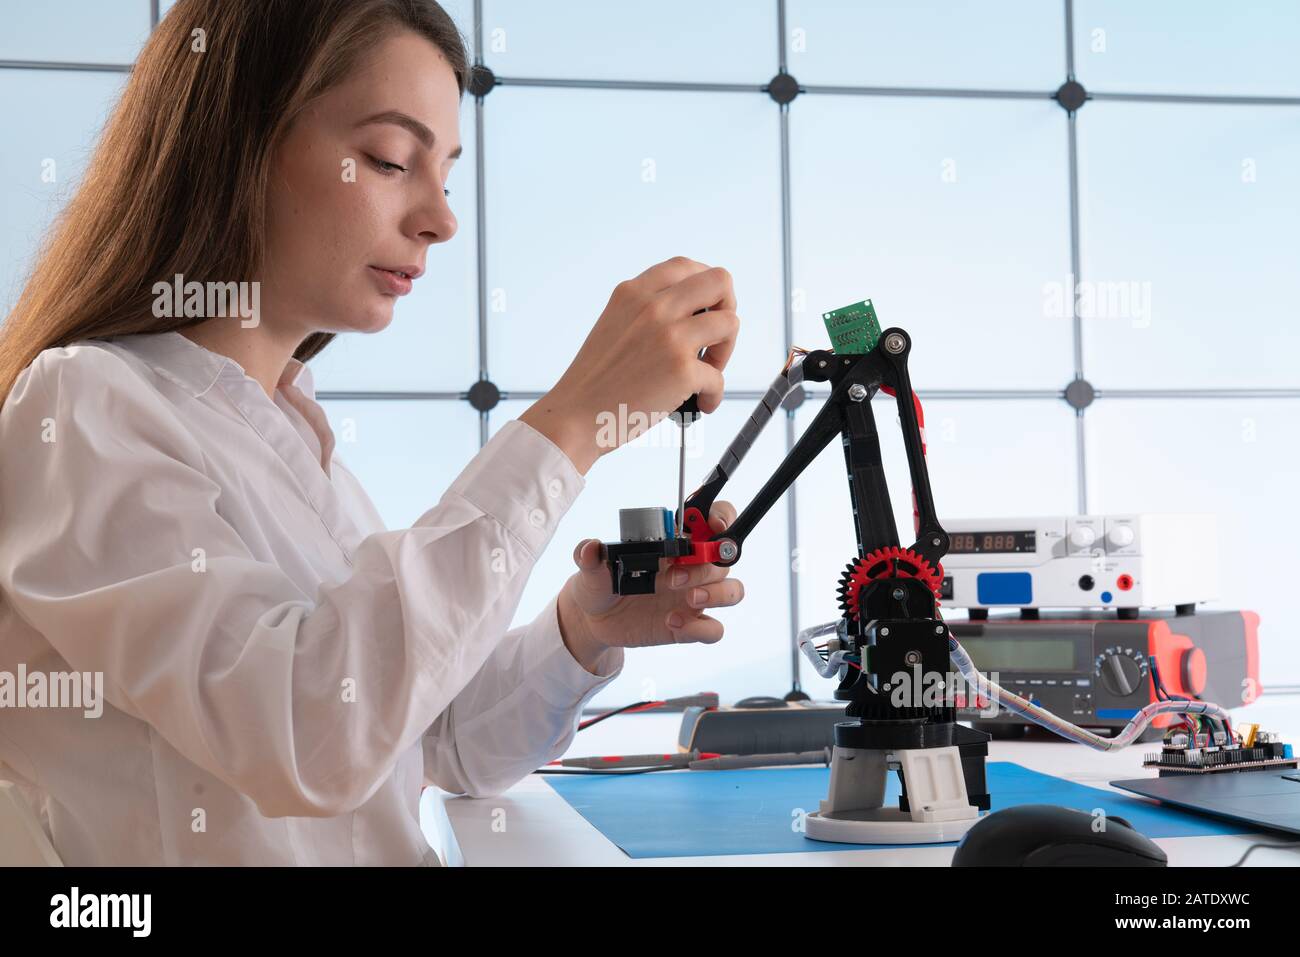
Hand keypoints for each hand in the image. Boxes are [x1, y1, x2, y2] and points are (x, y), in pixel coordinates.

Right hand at [519, 257, 740, 474]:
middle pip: (720, 281)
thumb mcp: (614, 324)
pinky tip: (701, 401)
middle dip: (727, 308)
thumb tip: (690, 314)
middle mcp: (653, 307)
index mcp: (634, 293)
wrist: (575, 416)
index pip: (686, 266)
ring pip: (730, 323)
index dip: (705, 288)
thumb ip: (647, 311)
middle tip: (716, 337)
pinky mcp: (681, 370)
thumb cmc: (595, 380)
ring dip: (725, 351)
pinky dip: (714, 394)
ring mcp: (670, 336)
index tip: (705, 309)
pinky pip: (719, 377)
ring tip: (708, 371)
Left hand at [556, 501, 743, 670]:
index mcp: (674, 545)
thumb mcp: (591, 570)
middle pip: (723, 558)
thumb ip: (590, 557)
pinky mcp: (690, 625)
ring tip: (688, 599)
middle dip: (704, 566)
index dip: (721, 517)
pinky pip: (714, 629)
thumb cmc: (600, 584)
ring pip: (732, 590)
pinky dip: (700, 628)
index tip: (713, 525)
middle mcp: (691, 568)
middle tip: (672, 578)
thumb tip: (589, 549)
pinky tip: (673, 624)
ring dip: (718, 593)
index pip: (712, 520)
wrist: (595, 620)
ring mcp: (694, 597)